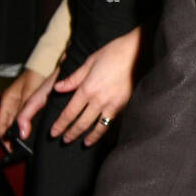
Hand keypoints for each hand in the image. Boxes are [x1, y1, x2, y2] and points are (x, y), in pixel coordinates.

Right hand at [0, 68, 47, 149]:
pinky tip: (34, 134)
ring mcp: (21, 104)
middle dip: (12, 139)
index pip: (0, 125)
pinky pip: (25, 120)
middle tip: (20, 152)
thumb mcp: (32, 95)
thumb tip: (21, 132)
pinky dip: (27, 128)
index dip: (4, 138)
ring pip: (16, 124)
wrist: (53, 64)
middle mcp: (12, 103)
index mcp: (8, 101)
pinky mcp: (31, 104)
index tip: (11, 149)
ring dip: (20, 135)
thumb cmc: (40, 76)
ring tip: (27, 147)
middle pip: (7, 126)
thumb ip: (25, 113)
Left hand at [49, 26, 144, 145]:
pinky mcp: (125, 106)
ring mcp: (114, 104)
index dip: (61, 124)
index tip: (54, 132)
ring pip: (98, 127)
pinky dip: (105, 130)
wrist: (140, 52)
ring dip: (89, 137)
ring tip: (84, 143)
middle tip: (64, 141)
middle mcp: (99, 100)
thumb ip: (74, 78)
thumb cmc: (115, 52)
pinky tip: (101, 133)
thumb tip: (58, 88)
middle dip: (71, 133)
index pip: (70, 112)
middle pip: (82, 123)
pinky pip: (112, 122)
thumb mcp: (90, 61)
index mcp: (88, 88)